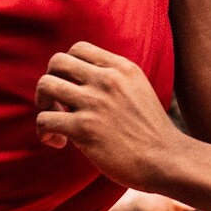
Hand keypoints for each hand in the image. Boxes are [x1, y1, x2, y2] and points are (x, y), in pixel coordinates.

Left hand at [35, 42, 181, 191]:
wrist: (168, 162)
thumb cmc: (150, 130)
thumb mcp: (137, 87)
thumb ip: (112, 75)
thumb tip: (77, 75)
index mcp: (120, 67)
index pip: (78, 49)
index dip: (68, 67)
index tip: (74, 88)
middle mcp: (106, 80)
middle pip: (56, 62)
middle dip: (50, 80)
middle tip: (57, 103)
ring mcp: (94, 103)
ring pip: (45, 85)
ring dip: (42, 102)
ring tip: (53, 119)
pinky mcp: (84, 129)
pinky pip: (45, 119)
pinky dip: (43, 130)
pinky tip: (57, 141)